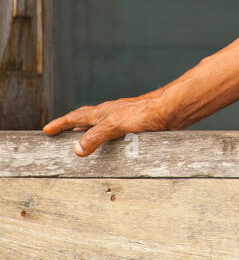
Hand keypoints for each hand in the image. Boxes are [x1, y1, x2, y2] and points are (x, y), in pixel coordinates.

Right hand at [42, 93, 171, 156]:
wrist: (171, 109)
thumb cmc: (145, 113)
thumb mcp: (115, 126)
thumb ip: (96, 137)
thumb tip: (76, 150)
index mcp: (102, 113)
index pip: (75, 118)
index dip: (61, 124)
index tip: (47, 130)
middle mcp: (110, 113)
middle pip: (86, 118)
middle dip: (71, 125)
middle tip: (59, 131)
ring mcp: (123, 118)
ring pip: (100, 124)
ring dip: (89, 131)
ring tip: (82, 139)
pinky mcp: (136, 124)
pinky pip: (114, 131)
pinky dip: (106, 137)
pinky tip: (113, 143)